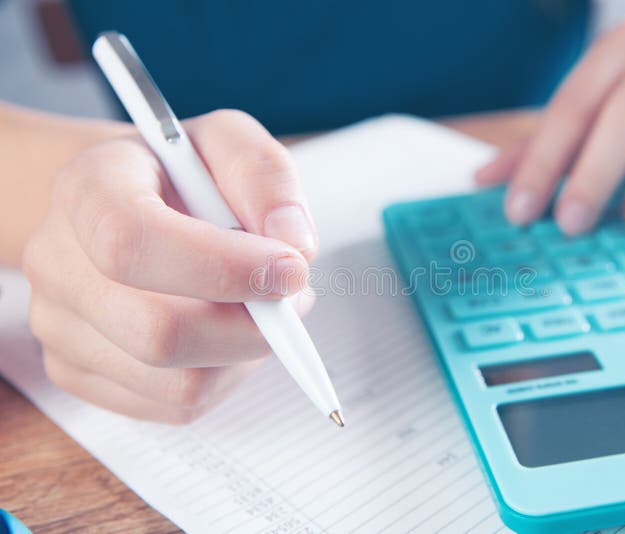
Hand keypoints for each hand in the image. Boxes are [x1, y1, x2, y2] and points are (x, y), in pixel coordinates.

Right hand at [23, 110, 317, 423]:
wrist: (127, 205)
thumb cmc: (181, 176)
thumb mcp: (230, 143)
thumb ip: (267, 177)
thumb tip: (294, 245)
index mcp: (87, 189)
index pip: (132, 242)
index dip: (222, 268)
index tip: (290, 270)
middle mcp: (58, 262)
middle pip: (157, 332)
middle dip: (251, 328)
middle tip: (291, 298)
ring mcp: (60, 327)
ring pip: (178, 383)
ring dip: (244, 354)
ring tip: (259, 309)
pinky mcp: (79, 374)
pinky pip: (175, 406)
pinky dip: (224, 377)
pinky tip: (227, 334)